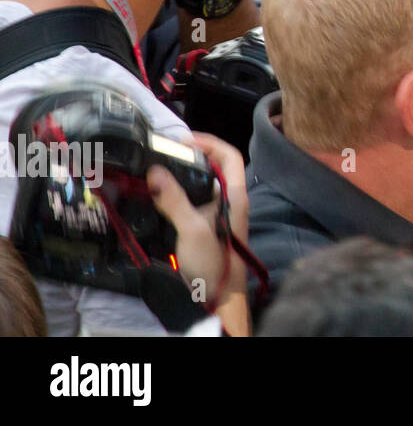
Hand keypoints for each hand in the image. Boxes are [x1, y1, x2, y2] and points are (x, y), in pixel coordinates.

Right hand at [148, 134, 248, 317]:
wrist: (218, 297)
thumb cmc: (213, 262)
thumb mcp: (191, 228)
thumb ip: (173, 199)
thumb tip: (154, 171)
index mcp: (235, 195)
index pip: (230, 156)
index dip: (210, 142)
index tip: (183, 139)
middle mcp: (230, 200)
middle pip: (215, 166)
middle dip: (191, 155)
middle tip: (164, 153)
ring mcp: (218, 214)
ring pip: (202, 184)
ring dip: (183, 174)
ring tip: (157, 169)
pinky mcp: (206, 226)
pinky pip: (193, 200)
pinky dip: (178, 193)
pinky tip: (160, 195)